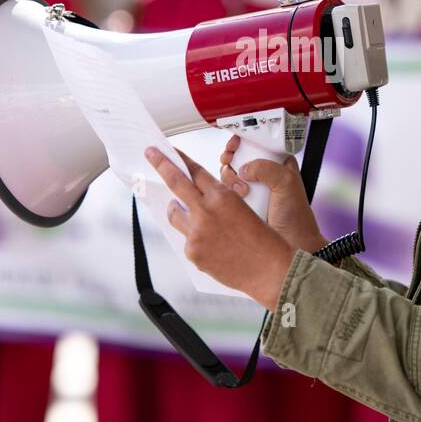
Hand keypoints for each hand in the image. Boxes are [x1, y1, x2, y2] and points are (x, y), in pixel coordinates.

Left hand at [145, 145, 295, 310]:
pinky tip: (211, 244)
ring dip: (179, 210)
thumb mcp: (243, 208)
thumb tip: (197, 196)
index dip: (181, 159)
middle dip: (161, 164)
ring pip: (175, 213)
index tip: (169, 152)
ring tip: (189, 214)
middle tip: (151, 154)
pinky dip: (195, 238)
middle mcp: (206, 211)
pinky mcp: (192, 251)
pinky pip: (186, 239)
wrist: (269, 270)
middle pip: (175, 181)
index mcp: (221, 196)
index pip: (195, 171)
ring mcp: (196, 232)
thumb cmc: (263, 241)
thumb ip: (218, 200)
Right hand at [218, 135, 325, 253]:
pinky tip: (237, 198)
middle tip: (229, 162)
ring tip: (243, 191)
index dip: (242, 141)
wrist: (292, 244)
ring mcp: (251, 189)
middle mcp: (263, 175)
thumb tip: (244, 167)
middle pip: (238, 157)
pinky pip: (225, 193)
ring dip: (229, 178)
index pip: (256, 143)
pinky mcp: (241, 204)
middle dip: (231, 159)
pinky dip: (226, 193)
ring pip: (229, 174)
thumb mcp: (287, 183)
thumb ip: (267, 168)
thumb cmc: (296, 217)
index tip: (234, 143)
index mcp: (277, 164)